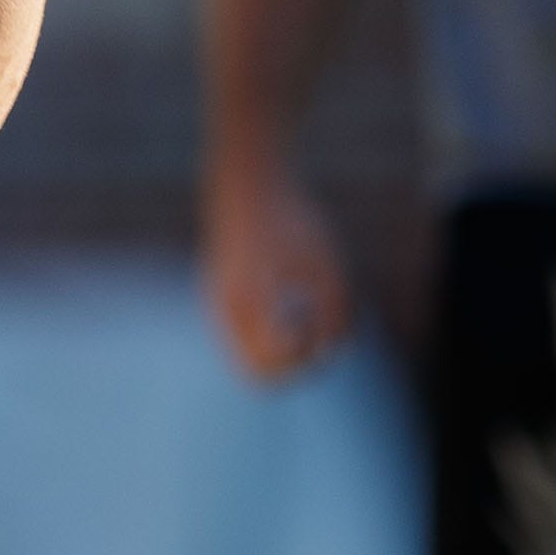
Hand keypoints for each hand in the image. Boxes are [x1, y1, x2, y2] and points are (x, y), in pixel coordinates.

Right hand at [205, 158, 351, 379]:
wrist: (247, 177)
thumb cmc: (291, 216)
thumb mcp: (327, 261)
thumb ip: (338, 312)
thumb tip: (331, 350)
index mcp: (245, 302)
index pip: (270, 368)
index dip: (305, 359)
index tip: (319, 324)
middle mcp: (223, 311)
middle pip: (256, 376)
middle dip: (294, 366)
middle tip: (318, 334)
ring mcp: (218, 306)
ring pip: (249, 360)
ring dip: (284, 351)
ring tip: (304, 312)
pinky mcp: (222, 297)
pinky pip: (246, 339)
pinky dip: (273, 335)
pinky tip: (292, 303)